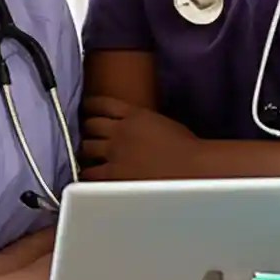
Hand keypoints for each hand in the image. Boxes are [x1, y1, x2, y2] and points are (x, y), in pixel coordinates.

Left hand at [80, 97, 200, 180]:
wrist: (192, 169)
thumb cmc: (188, 149)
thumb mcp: (163, 122)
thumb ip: (145, 121)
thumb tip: (137, 125)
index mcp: (135, 114)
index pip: (102, 104)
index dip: (90, 106)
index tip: (86, 108)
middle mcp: (120, 131)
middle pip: (90, 125)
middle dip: (88, 130)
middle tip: (88, 136)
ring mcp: (114, 153)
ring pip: (86, 148)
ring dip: (86, 151)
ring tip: (88, 157)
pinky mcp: (113, 174)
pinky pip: (89, 173)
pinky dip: (87, 173)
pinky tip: (89, 175)